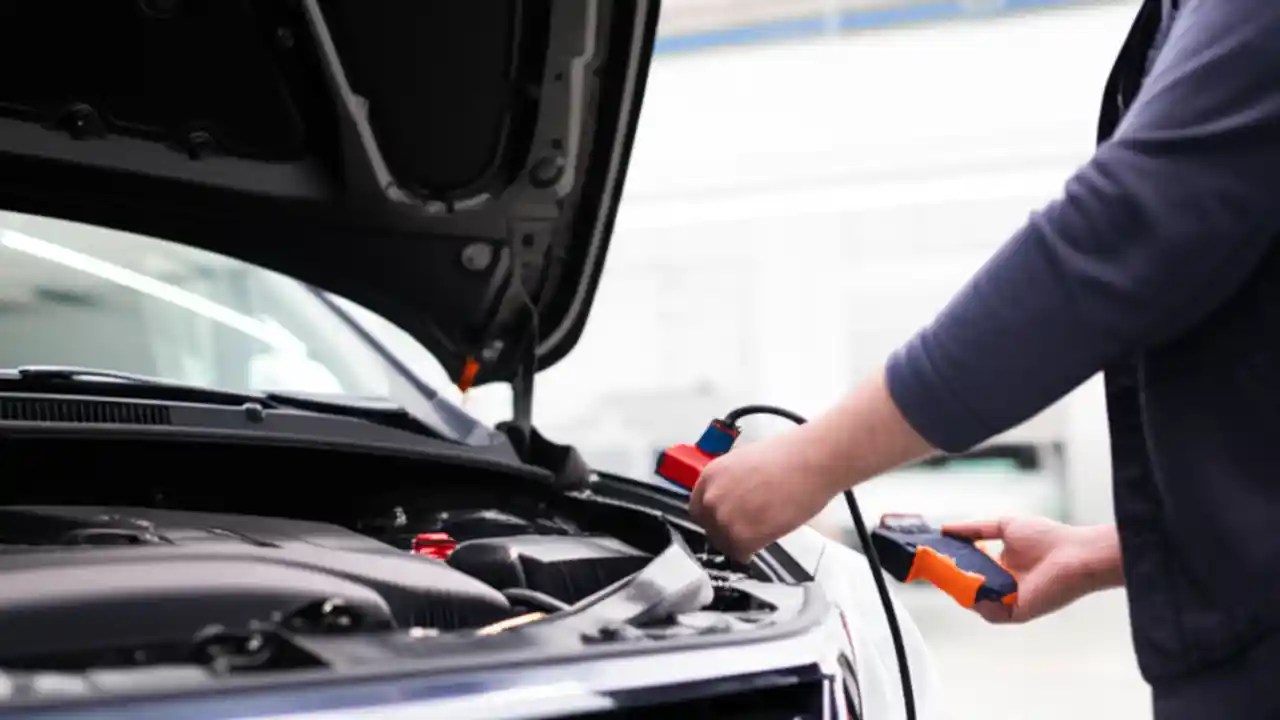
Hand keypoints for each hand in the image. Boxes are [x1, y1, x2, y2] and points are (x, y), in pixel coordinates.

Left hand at [689, 372, 933, 561]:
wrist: (812, 461)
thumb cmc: (789, 457)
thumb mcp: (745, 463)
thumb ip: (730, 484)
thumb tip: (732, 501)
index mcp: (710, 475)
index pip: (699, 508)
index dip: (715, 517)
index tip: (727, 522)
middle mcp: (711, 497)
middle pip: (710, 528)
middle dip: (728, 531)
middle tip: (750, 528)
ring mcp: (724, 518)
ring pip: (724, 544)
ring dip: (742, 542)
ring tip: (764, 529)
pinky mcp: (741, 537)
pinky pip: (740, 554)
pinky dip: (753, 551)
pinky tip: (768, 537)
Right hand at [942, 517, 1122, 623]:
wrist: (1075, 554)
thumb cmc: (1047, 537)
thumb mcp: (1004, 525)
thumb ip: (975, 529)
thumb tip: (946, 528)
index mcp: (1003, 566)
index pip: (972, 569)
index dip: (955, 563)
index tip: (939, 555)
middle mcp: (1005, 585)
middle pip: (971, 586)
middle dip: (953, 578)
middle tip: (938, 568)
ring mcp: (1011, 600)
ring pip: (978, 602)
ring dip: (965, 591)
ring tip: (954, 577)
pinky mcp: (1018, 612)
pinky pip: (992, 614)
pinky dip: (981, 604)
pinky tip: (976, 589)